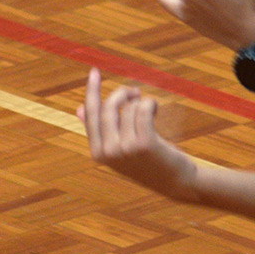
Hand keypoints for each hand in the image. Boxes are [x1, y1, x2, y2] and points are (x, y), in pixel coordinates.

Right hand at [78, 68, 197, 201]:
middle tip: (135, 92)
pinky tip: (155, 109)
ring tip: (149, 112)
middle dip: (123, 93)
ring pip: (130, 108)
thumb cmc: (146, 162)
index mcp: (98, 152)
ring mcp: (126, 149)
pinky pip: (143, 109)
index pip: (91, 114)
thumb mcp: (119, 148)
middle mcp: (108, 152)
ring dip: (141, 103)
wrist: (175, 181)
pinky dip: (150, 104)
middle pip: (109, 107)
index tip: (94, 72)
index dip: (92, 91)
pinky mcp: (145, 144)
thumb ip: (100, 130)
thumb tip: (79, 109)